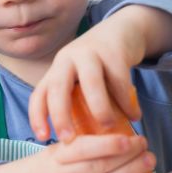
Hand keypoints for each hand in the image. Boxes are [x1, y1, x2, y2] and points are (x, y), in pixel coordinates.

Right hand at [0, 133, 156, 172]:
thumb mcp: (50, 154)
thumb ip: (77, 149)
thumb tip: (116, 139)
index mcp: (52, 160)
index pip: (84, 149)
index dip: (109, 144)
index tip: (130, 138)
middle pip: (99, 168)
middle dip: (128, 157)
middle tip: (146, 147)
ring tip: (147, 163)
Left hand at [29, 6, 171, 141]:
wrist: (122, 29)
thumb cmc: (99, 65)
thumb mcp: (80, 79)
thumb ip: (78, 103)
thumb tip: (82, 144)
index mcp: (56, 70)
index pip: (39, 93)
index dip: (37, 116)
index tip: (43, 138)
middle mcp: (68, 59)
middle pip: (58, 87)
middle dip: (60, 115)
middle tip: (69, 140)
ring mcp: (90, 53)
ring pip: (91, 82)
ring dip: (98, 108)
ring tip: (108, 127)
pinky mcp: (114, 51)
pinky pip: (120, 80)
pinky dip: (127, 101)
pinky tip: (134, 116)